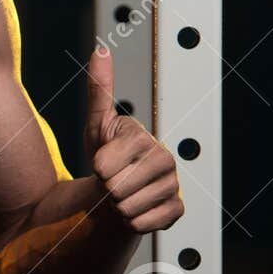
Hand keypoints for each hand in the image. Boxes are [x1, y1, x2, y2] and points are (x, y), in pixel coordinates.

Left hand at [84, 45, 184, 232]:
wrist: (115, 195)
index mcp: (144, 138)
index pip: (104, 165)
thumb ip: (99, 90)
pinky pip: (144, 223)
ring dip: (116, 208)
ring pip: (127, 207)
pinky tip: (135, 210)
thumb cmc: (105, 158)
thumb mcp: (97, 125)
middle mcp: (164, 159)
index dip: (96, 169)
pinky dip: (132, 222)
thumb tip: (101, 50)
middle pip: (116, 188)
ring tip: (121, 195)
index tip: (102, 163)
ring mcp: (172, 185)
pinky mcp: (176, 209)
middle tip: (112, 182)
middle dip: (105, 190)